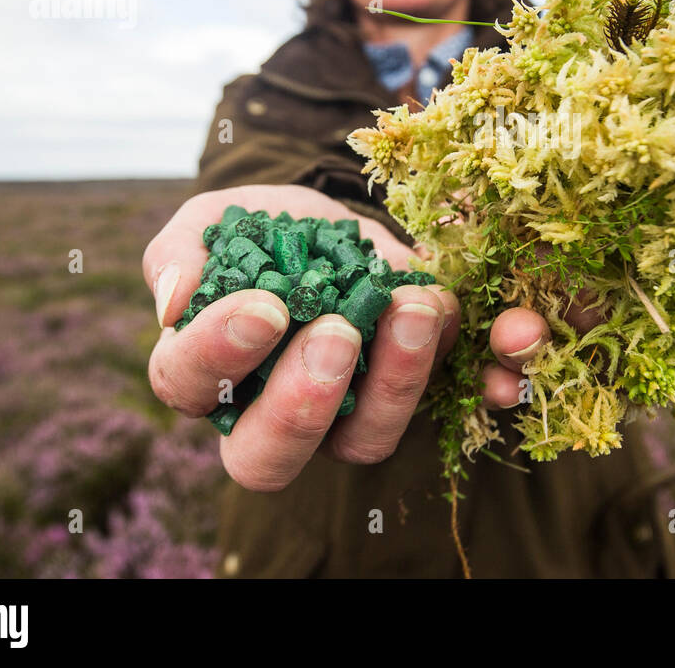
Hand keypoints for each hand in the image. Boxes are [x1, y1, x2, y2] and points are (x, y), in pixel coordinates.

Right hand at [141, 185, 551, 491]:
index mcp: (209, 375)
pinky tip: (502, 336)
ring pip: (366, 440)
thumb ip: (182, 253)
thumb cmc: (259, 228)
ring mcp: (349, 412)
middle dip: (305, 402)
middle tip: (336, 335)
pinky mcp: (415, 388)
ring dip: (397, 381)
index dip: (221, 357)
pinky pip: (448, 403)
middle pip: (271, 455)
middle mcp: (273, 413)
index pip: (190, 387)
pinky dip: (481, 376)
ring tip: (415, 307)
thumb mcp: (215, 221)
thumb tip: (172, 300)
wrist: (336, 219)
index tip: (264, 306)